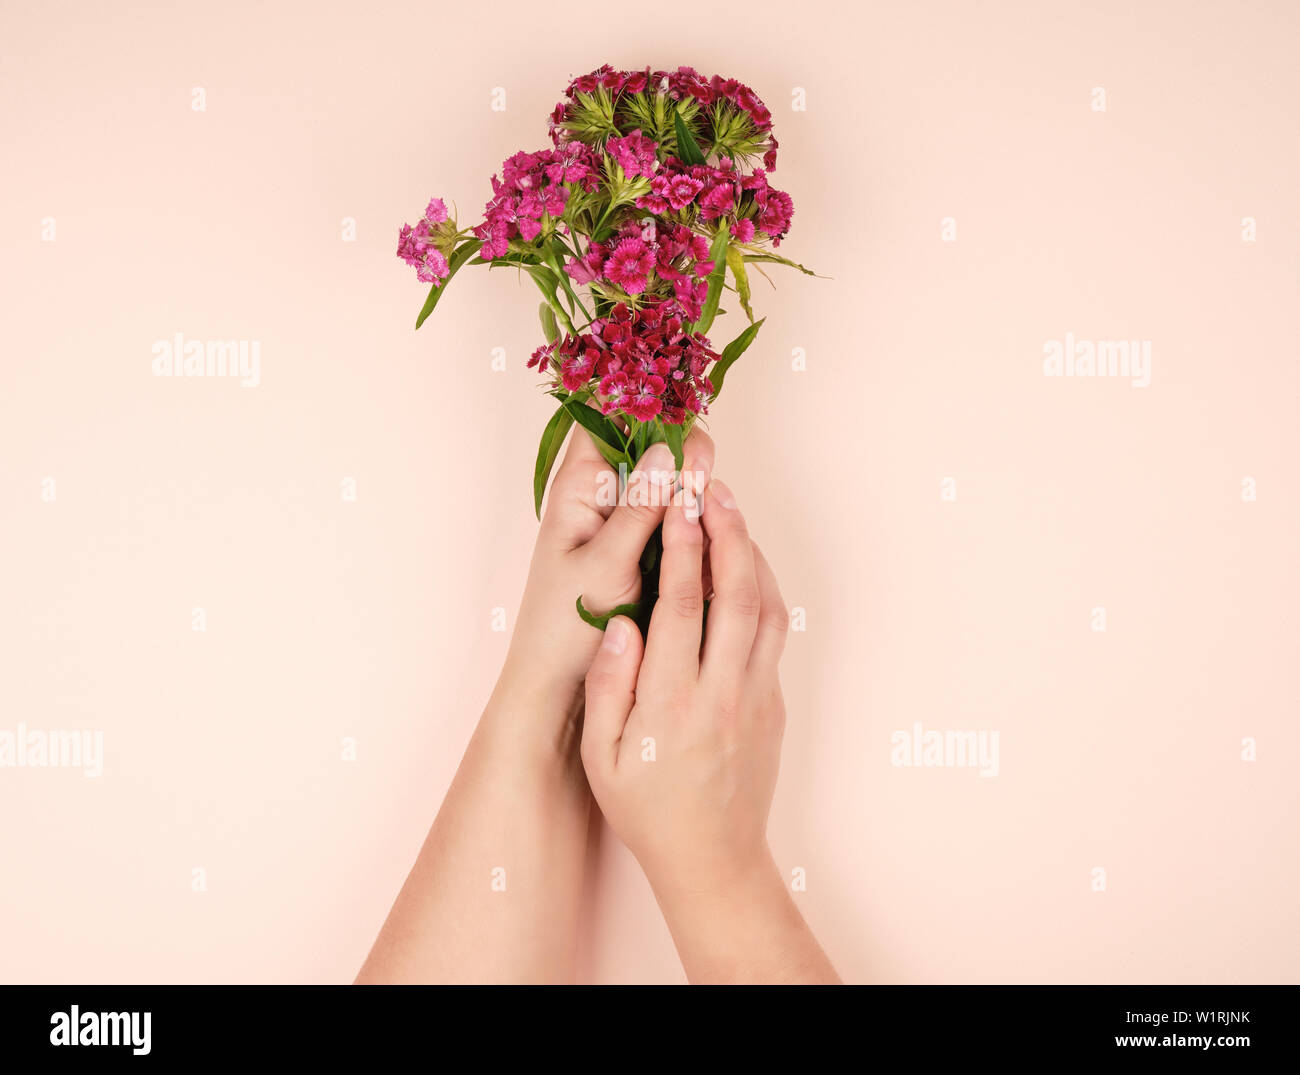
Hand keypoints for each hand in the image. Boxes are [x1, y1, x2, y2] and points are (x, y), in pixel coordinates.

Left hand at [491, 419, 714, 731]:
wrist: (558, 686)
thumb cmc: (564, 627)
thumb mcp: (605, 564)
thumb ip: (641, 508)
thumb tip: (672, 451)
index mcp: (577, 487)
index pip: (608, 417)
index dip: (646, 404)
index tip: (684, 412)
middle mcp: (600, 495)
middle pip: (648, 443)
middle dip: (680, 449)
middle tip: (705, 473)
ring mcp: (624, 521)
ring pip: (667, 482)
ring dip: (691, 486)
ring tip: (710, 499)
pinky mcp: (644, 549)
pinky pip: (675, 518)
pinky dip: (693, 518)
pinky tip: (710, 526)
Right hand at [579, 479, 837, 982]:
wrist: (713, 860)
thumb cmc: (647, 810)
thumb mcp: (601, 758)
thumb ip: (609, 687)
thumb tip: (620, 624)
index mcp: (672, 704)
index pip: (680, 607)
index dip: (680, 548)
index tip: (676, 504)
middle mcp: (722, 693)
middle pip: (736, 594)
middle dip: (726, 532)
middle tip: (711, 486)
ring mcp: (756, 697)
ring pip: (767, 609)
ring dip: (752, 553)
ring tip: (731, 511)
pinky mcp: (773, 702)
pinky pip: (775, 633)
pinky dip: (764, 588)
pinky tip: (746, 565)